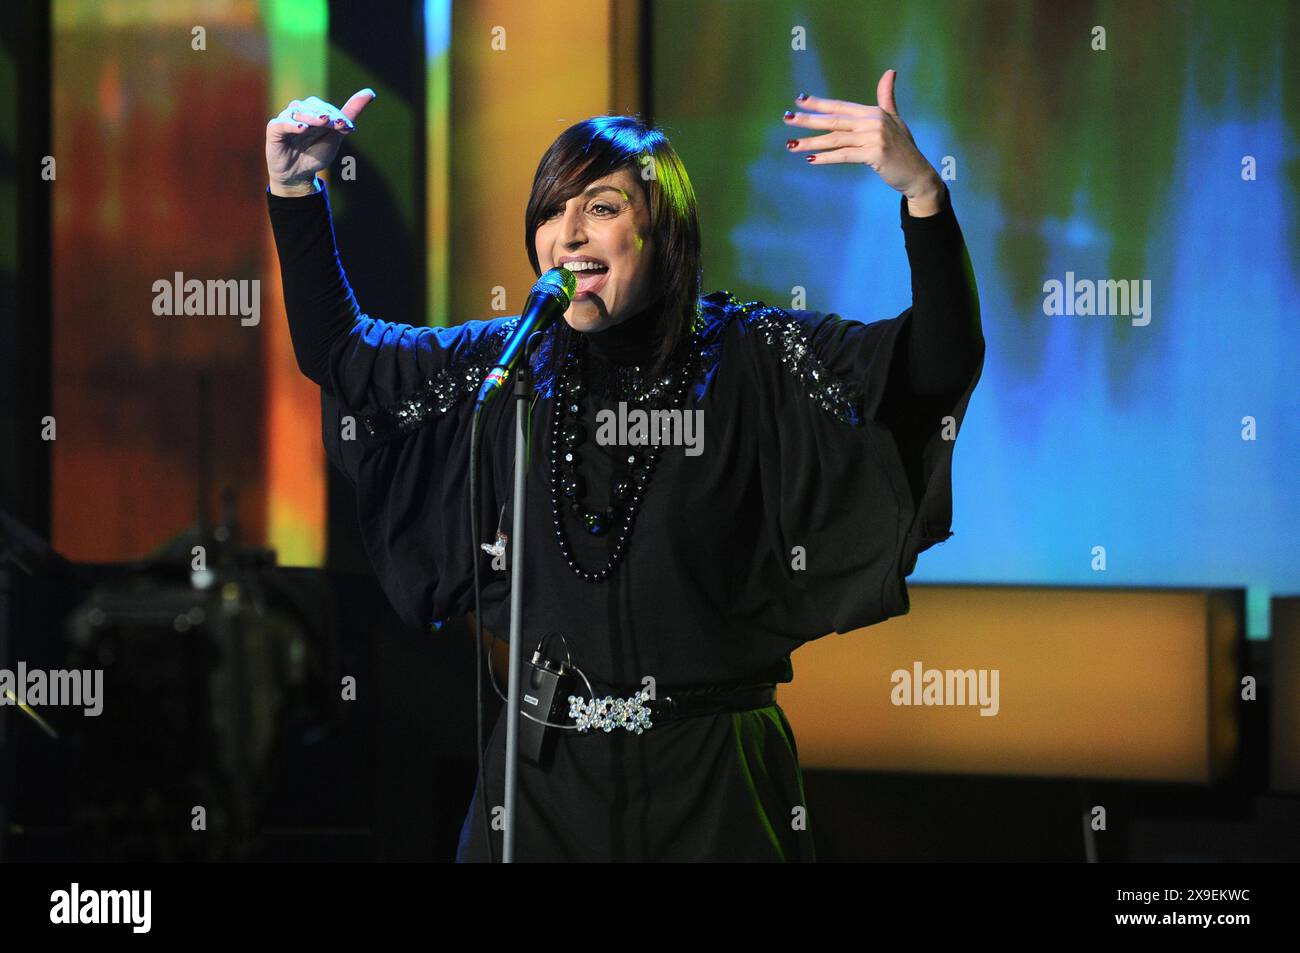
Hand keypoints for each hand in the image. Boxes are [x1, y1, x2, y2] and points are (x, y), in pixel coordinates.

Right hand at [266, 89, 375, 195]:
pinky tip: (302, 128)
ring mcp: (286, 119)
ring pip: (298, 112)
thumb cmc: (315, 153)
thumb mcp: (336, 136)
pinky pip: (281, 124)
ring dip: (312, 116)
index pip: (327, 109)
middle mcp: (300, 111)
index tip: (350, 128)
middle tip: (339, 124)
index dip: (338, 117)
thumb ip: (349, 114)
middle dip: (327, 115)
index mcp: (314, 111)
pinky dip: (291, 124)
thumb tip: (370, 92)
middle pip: (313, 107)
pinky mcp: (274, 130)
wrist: (298, 174)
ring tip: (323, 121)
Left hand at [782, 69, 942, 212]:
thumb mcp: (894, 120)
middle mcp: (873, 122)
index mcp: (874, 112)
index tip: (799, 100)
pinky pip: (844, 155)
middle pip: (834, 120)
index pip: (840, 106)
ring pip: (835, 139)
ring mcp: (874, 138)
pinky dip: (826, 158)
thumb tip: (890, 72)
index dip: (819, 103)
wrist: (917, 173)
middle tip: (787, 118)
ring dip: (811, 143)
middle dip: (808, 120)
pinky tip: (811, 160)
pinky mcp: (874, 154)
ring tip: (791, 145)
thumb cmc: (903, 148)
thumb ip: (886, 98)